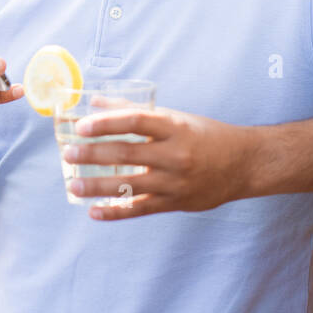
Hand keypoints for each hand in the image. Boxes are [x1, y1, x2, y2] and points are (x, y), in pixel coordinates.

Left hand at [61, 106, 254, 219]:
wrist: (244, 164)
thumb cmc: (205, 136)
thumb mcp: (175, 118)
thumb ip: (134, 110)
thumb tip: (95, 101)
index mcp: (174, 127)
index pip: (135, 121)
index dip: (106, 123)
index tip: (80, 126)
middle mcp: (175, 154)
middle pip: (126, 153)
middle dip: (93, 154)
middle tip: (68, 154)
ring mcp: (175, 181)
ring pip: (129, 185)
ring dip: (97, 186)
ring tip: (73, 184)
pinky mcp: (175, 203)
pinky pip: (140, 209)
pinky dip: (115, 211)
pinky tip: (93, 211)